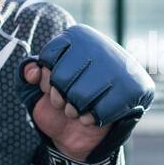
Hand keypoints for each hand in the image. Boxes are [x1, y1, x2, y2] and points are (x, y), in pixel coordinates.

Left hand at [18, 24, 154, 163]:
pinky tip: (93, 117)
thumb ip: (30, 74)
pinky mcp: (134, 90)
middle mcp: (100, 45)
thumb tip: (31, 71)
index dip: (47, 78)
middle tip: (67, 101)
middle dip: (59, 96)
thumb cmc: (64, 100)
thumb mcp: (41, 86)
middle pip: (62, 77)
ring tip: (80, 108)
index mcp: (79, 36)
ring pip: (80, 96)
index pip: (48, 57)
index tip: (55, 84)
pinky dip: (91, 119)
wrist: (88, 128)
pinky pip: (99, 112)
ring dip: (73, 110)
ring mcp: (119, 67)